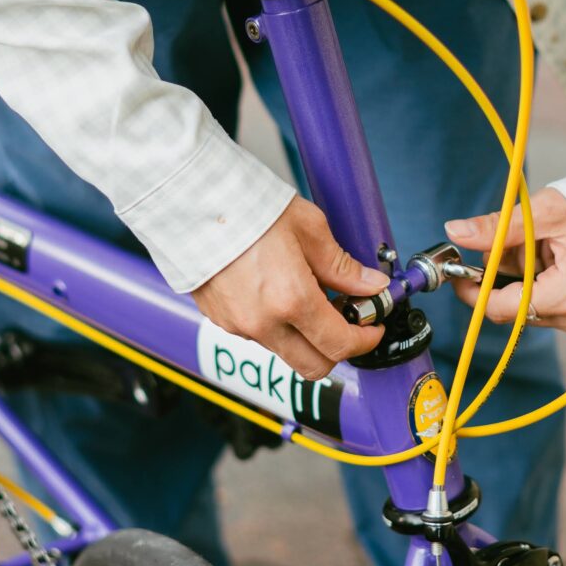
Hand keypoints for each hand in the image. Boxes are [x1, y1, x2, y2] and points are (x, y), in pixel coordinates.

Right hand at [193, 197, 386, 378]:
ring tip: (306, 295)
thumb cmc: (247, 206)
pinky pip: (257, 334)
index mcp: (291, 300)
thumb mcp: (309, 228)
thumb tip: (369, 284)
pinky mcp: (219, 319)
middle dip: (336, 349)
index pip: (340, 345)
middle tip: (346, 321)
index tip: (372, 327)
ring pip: (284, 350)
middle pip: (313, 366)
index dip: (364, 340)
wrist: (192, 199)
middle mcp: (263, 322)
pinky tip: (274, 290)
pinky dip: (274, 323)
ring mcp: (238, 324)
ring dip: (303, 335)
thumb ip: (342, 266)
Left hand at [445, 187, 565, 339]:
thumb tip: (456, 231)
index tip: (459, 271)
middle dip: (507, 277)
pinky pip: (559, 310)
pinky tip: (563, 260)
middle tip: (513, 242)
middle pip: (518, 308)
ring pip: (536, 309)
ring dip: (529, 280)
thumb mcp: (547, 213)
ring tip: (549, 246)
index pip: (502, 309)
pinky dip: (550, 287)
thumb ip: (498, 228)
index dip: (474, 291)